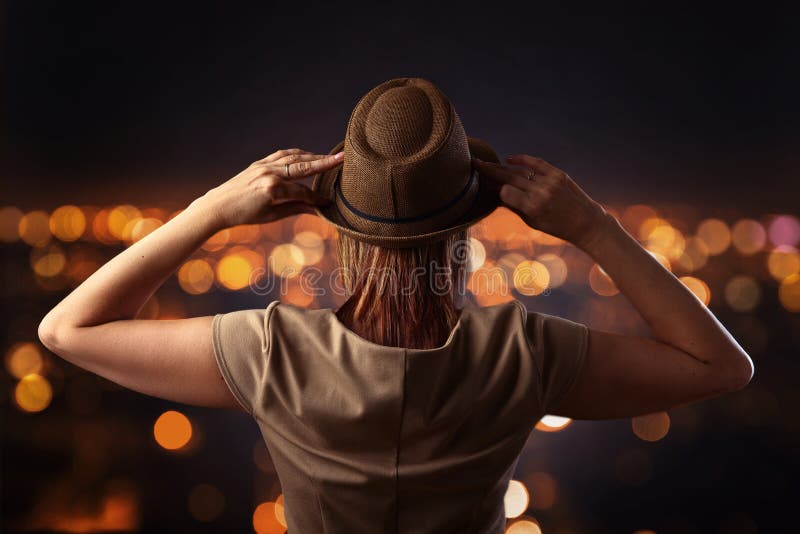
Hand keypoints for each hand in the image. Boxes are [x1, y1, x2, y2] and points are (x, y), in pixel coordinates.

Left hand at [197, 148, 342, 228]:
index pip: (303, 192)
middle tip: (342, 157)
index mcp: (272, 189)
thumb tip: (317, 209)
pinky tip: (307, 155)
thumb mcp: (271, 216)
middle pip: (303, 166)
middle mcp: (269, 173)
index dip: (317, 198)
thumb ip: (295, 208)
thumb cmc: (244, 215)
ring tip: (329, 157)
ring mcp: (263, 166)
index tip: (329, 202)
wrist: (218, 206)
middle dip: (324, 163)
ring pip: (294, 157)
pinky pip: (282, 155)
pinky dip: (296, 154)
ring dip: (313, 156)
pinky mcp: (259, 163)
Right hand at [473, 154, 608, 249]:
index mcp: (532, 208)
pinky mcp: (558, 174)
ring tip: (488, 164)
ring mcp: (550, 181)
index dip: (496, 190)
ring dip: (502, 166)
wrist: (585, 222)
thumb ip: (514, 206)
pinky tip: (510, 158)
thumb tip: (495, 193)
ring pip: (520, 170)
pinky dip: (522, 159)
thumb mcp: (532, 222)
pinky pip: (536, 162)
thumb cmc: (555, 226)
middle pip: (509, 177)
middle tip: (475, 163)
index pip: (505, 192)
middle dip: (490, 170)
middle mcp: (540, 192)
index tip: (487, 189)